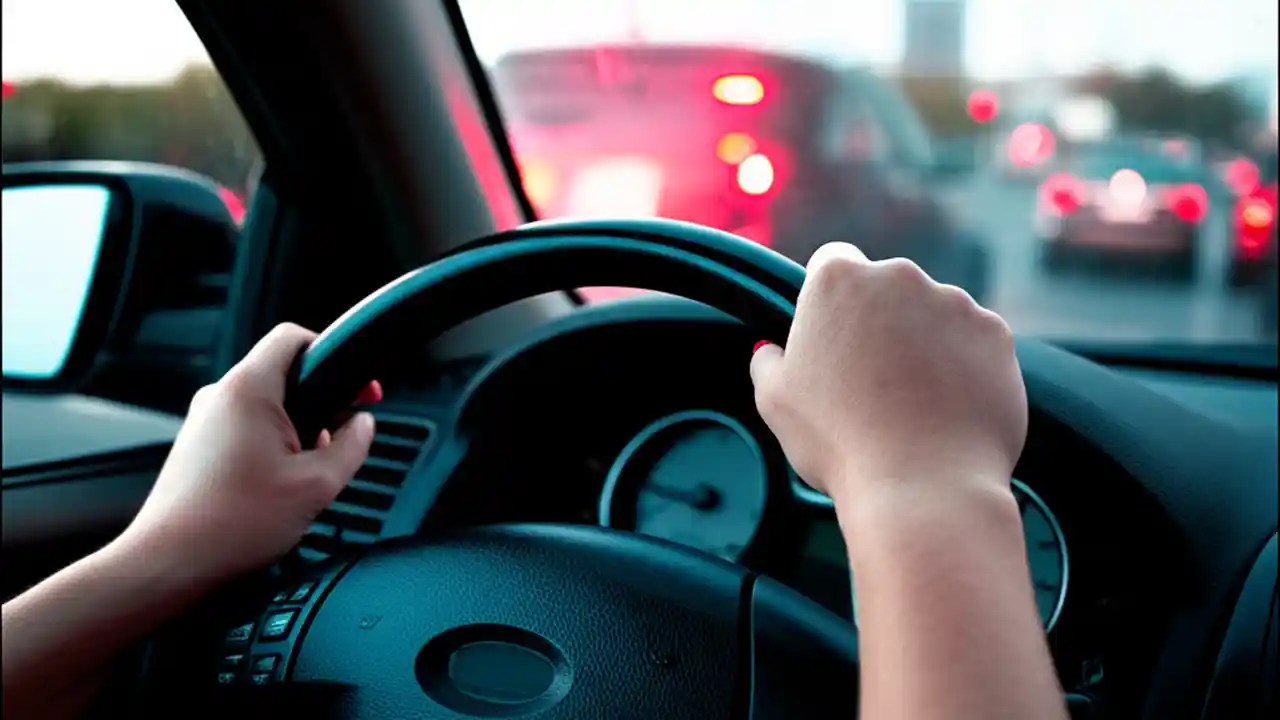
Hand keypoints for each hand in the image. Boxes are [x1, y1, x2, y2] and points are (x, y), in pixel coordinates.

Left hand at [117, 323, 380, 582]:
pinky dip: (272, 446)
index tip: (358, 386)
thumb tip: (363, 425)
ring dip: (297, 430)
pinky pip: (246, 429)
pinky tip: (280, 485)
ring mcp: (204, 421)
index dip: (333, 352)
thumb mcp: (317, 486)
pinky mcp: (198, 447)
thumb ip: (352, 446)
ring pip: (266, 406)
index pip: (294, 337)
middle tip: (341, 437)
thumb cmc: (232, 525)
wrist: (170, 563)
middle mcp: (220, 397)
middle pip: (283, 374)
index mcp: (249, 390)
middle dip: (320, 403)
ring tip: (307, 473)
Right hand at [749, 243, 1026, 505]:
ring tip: (912, 403)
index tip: (834, 339)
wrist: (922, 486)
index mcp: (839, 280)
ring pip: (933, 315)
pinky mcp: (996, 335)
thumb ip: (769, 361)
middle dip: (881, 321)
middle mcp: (900, 276)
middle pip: (887, 288)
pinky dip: (963, 366)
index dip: (831, 302)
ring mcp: (955, 303)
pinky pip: (973, 343)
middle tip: (871, 380)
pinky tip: (946, 408)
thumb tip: (772, 351)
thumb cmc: (838, 442)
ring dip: (923, 344)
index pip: (832, 263)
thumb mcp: (774, 400)